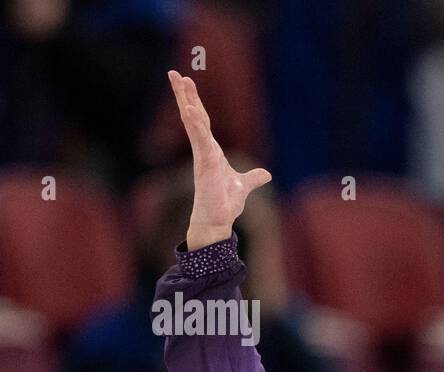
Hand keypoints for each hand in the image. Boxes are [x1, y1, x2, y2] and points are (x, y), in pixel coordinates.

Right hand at [168, 69, 271, 249]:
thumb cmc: (225, 203)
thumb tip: (265, 175)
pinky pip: (200, 139)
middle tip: (174, 73)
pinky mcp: (205, 163)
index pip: (202, 121)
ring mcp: (203, 155)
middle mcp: (204, 149)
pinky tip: (189, 109)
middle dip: (184, 94)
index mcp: (211, 151)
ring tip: (179, 81)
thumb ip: (252, 178)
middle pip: (192, 116)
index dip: (195, 102)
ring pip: (192, 122)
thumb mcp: (243, 185)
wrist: (218, 221)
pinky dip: (195, 124)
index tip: (187, 83)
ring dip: (186, 101)